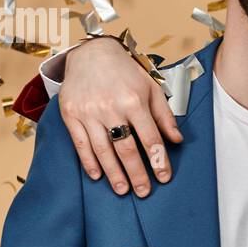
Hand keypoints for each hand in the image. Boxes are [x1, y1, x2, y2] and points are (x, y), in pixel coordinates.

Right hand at [57, 36, 182, 196]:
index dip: (159, 160)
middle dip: (137, 174)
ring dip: (114, 174)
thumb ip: (164, 116)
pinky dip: (89, 163)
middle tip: (144, 192)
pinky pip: (80, 144)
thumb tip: (177, 140)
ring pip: (102, 150)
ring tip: (122, 190)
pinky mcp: (71, 114)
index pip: (150, 138)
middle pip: (126, 149)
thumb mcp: (151, 88)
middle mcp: (111, 107)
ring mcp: (88, 112)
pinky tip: (98, 176)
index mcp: (134, 100)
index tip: (164, 177)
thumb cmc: (126, 72)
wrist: (91, 54)